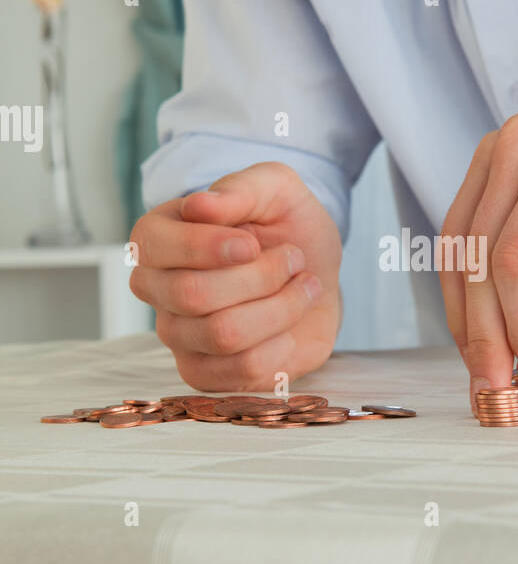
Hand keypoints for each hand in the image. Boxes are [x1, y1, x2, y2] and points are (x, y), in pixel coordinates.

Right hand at [130, 161, 341, 390]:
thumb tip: (198, 206)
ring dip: (281, 307)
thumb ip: (240, 189)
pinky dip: (282, 345)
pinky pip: (242, 371)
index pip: (158, 248)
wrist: (314, 273)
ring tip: (303, 285)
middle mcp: (157, 290)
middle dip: (260, 276)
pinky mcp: (206, 374)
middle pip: (193, 295)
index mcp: (156, 238)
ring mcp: (178, 336)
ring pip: (223, 334)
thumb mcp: (275, 189)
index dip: (209, 247)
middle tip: (292, 258)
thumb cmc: (286, 227)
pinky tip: (291, 325)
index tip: (253, 243)